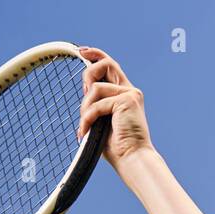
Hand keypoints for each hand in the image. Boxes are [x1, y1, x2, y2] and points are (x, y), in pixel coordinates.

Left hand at [76, 47, 152, 169]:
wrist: (132, 159)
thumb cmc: (118, 147)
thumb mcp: (102, 121)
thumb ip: (96, 105)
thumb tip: (84, 94)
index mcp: (125, 95)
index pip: (111, 67)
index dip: (96, 55)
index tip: (82, 52)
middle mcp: (130, 91)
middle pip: (106, 64)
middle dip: (89, 72)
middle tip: (83, 92)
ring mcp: (130, 94)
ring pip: (96, 87)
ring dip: (85, 108)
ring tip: (85, 125)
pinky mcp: (127, 101)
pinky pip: (97, 104)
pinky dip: (87, 118)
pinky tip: (86, 130)